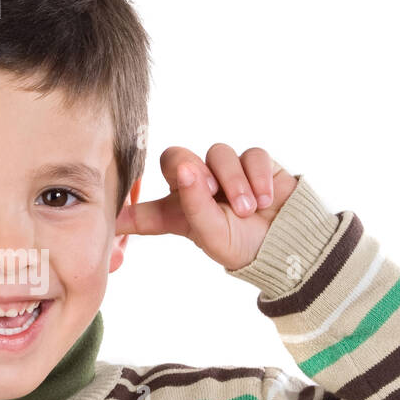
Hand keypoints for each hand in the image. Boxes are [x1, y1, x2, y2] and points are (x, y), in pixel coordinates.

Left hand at [115, 143, 296, 270]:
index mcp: (177, 210)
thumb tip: (183, 169)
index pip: (144, 205)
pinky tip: (265, 199)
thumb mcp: (212, 234)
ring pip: (217, 153)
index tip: (110, 214)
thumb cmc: (244, 246)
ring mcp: (224, 171)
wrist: (289, 245)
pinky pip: (251, 154)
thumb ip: (193, 204)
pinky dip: (257, 175)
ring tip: (248, 209)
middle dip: (193, 172)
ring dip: (233, 181)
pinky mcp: (253, 162)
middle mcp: (196, 186)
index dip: (126, 208)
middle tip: (212, 194)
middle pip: (176, 157)